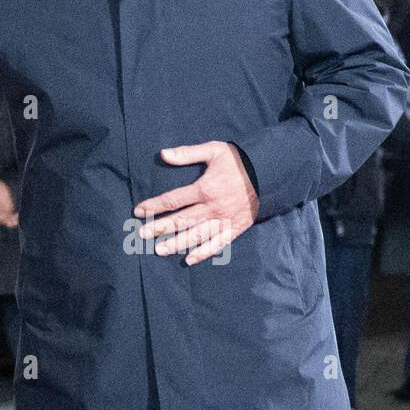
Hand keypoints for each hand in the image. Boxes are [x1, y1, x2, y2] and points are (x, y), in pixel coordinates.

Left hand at [134, 141, 258, 264]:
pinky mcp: (236, 228)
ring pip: (196, 235)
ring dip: (177, 244)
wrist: (270, 172)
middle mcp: (213, 207)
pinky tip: (189, 260)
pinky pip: (218, 244)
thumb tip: (163, 154)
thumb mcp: (213, 150)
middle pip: (181, 220)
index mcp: (205, 188)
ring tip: (160, 250)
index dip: (154, 206)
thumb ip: (187, 153)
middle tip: (141, 235)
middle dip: (160, 228)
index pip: (173, 200)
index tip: (139, 210)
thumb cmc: (238, 160)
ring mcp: (224, 220)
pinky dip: (204, 252)